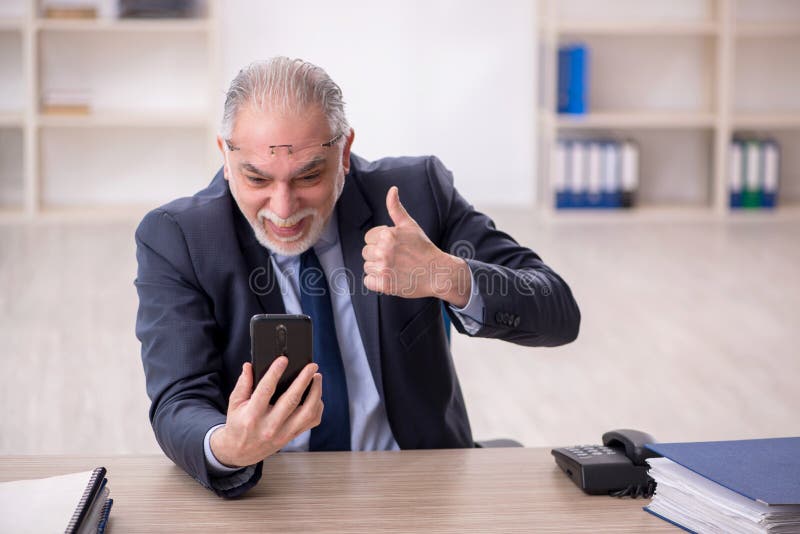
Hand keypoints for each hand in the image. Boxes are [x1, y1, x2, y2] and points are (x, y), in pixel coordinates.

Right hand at [210, 357, 322, 466]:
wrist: (241, 452)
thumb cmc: (238, 424)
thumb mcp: (234, 404)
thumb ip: (243, 384)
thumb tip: (249, 366)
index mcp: (252, 416)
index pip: (265, 391)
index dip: (275, 373)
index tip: (283, 360)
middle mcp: (269, 426)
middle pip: (291, 401)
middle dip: (303, 380)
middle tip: (311, 366)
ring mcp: (283, 433)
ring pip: (307, 412)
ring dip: (316, 392)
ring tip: (317, 377)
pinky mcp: (292, 436)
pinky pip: (311, 421)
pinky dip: (317, 406)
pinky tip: (316, 395)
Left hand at [362, 186, 470, 306]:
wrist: (437, 272)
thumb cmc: (423, 248)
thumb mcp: (410, 225)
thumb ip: (396, 208)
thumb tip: (392, 189)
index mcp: (387, 234)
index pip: (368, 238)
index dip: (380, 243)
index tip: (395, 247)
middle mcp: (383, 250)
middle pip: (366, 253)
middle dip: (378, 256)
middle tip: (396, 259)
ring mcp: (383, 268)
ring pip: (367, 267)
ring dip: (378, 269)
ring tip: (395, 268)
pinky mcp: (384, 284)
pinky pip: (368, 282)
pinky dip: (377, 282)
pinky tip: (392, 278)